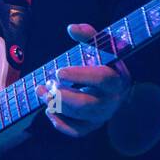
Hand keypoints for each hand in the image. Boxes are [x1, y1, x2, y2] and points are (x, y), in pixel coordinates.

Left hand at [35, 23, 131, 137]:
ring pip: (79, 117)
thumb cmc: (105, 63)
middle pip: (87, 104)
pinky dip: (60, 124)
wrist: (114, 86)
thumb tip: (71, 28)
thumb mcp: (102, 47)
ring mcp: (103, 116)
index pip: (102, 79)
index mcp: (118, 79)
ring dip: (56, 106)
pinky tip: (49, 110)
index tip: (58, 72)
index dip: (79, 75)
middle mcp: (113, 101)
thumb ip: (89, 35)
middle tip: (46, 85)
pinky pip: (76, 131)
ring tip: (41, 92)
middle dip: (62, 96)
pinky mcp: (92, 126)